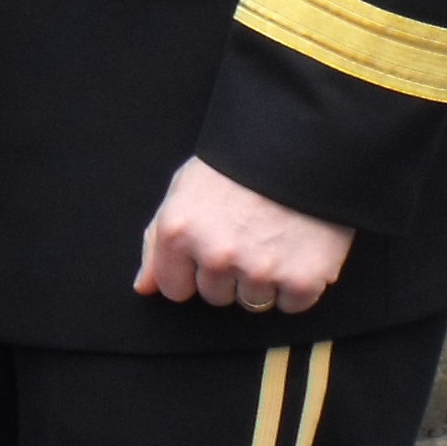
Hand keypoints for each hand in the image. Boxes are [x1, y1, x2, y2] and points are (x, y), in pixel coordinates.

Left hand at [133, 156, 350, 313]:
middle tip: (247, 232)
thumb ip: (158, 240)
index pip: (174, 288)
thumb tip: (144, 287)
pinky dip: (299, 282)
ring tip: (274, 235)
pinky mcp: (301, 280)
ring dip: (264, 278)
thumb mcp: (185, 188)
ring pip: (253, 302)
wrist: (302, 141)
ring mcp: (259, 270)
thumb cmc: (239, 162)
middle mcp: (215, 255)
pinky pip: (292, 304)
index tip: (210, 245)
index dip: (193, 268)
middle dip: (229, 271)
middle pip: (215, 296)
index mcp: (179, 232)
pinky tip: (299, 246)